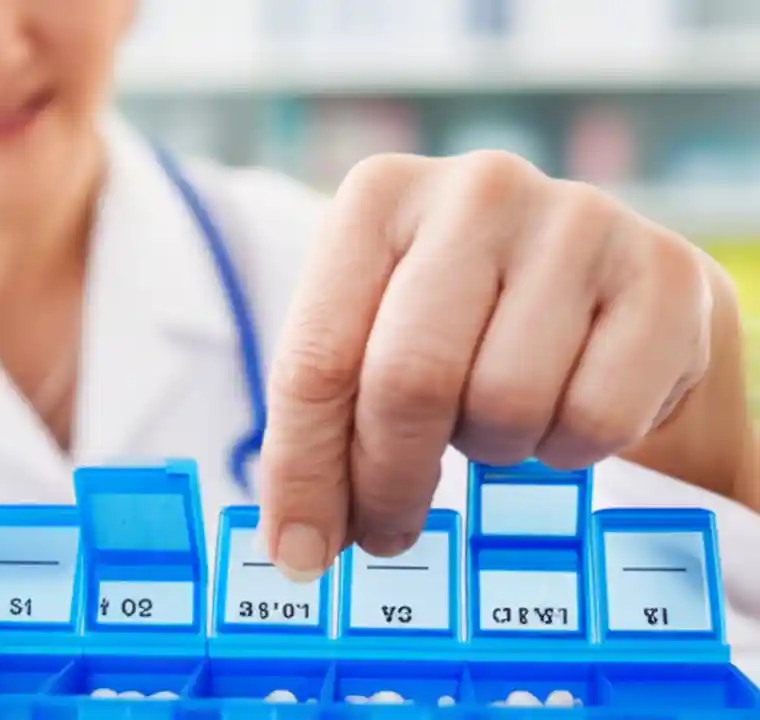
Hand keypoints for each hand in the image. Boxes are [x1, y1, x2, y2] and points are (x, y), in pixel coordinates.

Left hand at [259, 150, 750, 579]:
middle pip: (407, 383)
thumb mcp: (377, 339)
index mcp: (378, 196)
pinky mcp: (666, 270)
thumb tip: (298, 544)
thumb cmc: (470, 323)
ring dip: (490, 447)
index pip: (316, 359)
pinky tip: (561, 410)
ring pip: (505, 404)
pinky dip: (570, 447)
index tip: (301, 553)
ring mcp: (578, 220)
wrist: (611, 295)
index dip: (303, 472)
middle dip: (389, 482)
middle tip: (389, 530)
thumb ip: (327, 418)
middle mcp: (476, 189)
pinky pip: (595, 418)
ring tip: (491, 423)